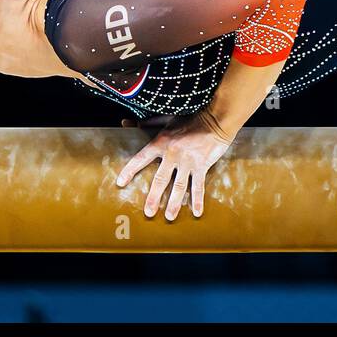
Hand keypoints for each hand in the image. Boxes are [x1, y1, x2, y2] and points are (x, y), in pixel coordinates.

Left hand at [115, 112, 233, 220]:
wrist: (216, 119)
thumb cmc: (190, 118)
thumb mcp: (166, 119)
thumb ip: (146, 124)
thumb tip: (126, 123)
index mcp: (161, 142)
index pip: (141, 158)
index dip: (130, 170)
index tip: (120, 183)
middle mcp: (172, 154)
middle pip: (160, 179)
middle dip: (154, 197)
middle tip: (148, 213)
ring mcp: (187, 161)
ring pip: (178, 186)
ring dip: (174, 203)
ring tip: (169, 217)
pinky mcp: (202, 165)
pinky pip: (198, 185)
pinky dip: (197, 200)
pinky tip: (196, 212)